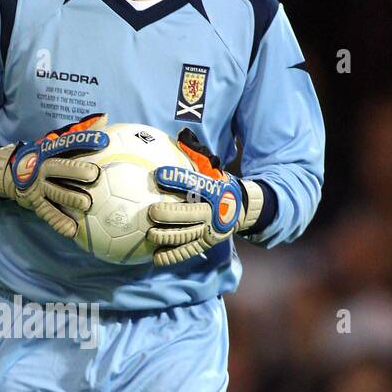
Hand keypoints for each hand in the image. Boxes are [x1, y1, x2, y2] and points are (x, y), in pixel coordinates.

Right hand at [0, 113, 108, 237]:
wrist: (9, 172)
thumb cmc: (42, 156)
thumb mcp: (56, 141)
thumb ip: (80, 132)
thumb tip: (105, 117)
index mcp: (50, 151)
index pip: (68, 143)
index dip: (84, 140)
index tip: (103, 139)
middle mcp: (43, 168)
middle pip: (60, 169)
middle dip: (76, 171)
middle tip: (93, 175)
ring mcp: (39, 187)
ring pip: (57, 193)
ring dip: (71, 199)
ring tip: (86, 204)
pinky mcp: (36, 203)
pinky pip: (49, 214)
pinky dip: (60, 222)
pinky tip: (72, 230)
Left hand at [146, 130, 264, 266]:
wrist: (242, 210)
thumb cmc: (218, 186)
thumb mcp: (213, 169)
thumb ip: (197, 155)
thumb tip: (182, 134)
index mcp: (214, 190)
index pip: (194, 183)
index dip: (176, 178)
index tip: (158, 174)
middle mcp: (212, 212)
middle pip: (190, 214)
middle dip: (170, 214)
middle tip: (151, 211)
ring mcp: (209, 231)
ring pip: (187, 236)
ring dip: (168, 236)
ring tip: (150, 235)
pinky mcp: (205, 245)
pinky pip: (187, 252)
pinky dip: (172, 256)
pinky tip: (156, 257)